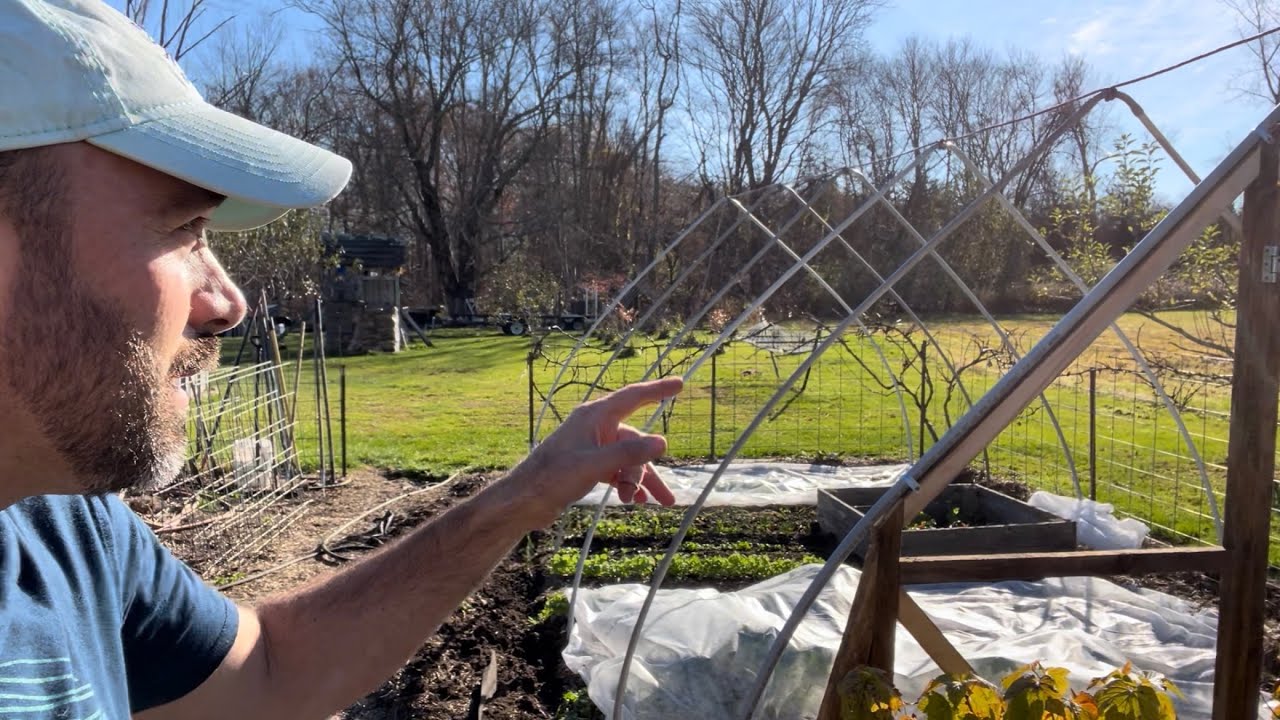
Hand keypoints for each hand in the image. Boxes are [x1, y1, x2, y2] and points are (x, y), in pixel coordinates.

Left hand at [506, 377, 683, 527]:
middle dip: (648, 470)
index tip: (680, 384)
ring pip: (628, 459)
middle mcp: (596, 428)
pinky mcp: (589, 465)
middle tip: (667, 498)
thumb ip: (628, 453)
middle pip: (635, 442)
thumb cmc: (553, 477)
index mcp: (595, 417)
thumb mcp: (594, 465)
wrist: (525, 501)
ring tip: (642, 503)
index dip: (657, 390)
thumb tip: (662, 442)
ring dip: (636, 481)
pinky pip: (617, 470)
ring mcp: (593, 447)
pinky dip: (626, 484)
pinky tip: (631, 500)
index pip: (633, 397)